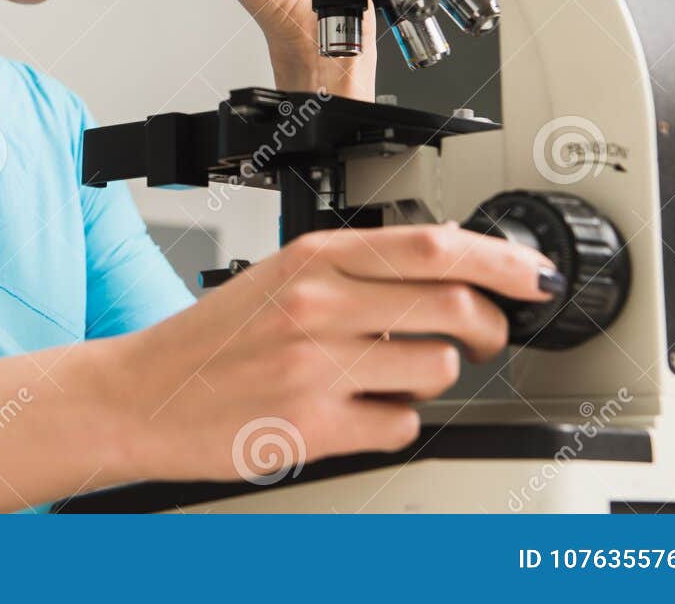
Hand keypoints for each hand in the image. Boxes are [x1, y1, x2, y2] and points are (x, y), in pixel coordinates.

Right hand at [106, 224, 560, 483]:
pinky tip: (359, 410)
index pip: (434, 246)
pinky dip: (393, 421)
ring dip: (429, 377)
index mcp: (313, 258)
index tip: (534, 274)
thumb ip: (355, 266)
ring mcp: (317, 368)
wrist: (140, 396)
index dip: (500, 259)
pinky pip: (401, 425)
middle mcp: (318, 306)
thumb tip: (448, 260)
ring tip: (388, 375)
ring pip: (435, 370)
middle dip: (487, 326)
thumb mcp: (280, 275)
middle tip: (480, 335)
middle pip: (454, 306)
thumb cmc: (211, 340)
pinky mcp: (314, 427)